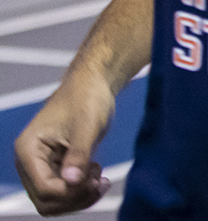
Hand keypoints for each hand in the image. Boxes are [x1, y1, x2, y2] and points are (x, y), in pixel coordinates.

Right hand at [15, 70, 115, 214]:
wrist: (93, 84)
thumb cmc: (87, 98)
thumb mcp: (87, 126)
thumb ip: (78, 154)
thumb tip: (71, 181)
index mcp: (28, 149)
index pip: (44, 188)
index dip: (70, 192)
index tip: (95, 181)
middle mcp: (30, 161)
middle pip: (46, 200)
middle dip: (75, 198)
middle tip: (102, 183)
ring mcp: (41, 165)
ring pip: (55, 199)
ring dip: (79, 196)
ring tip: (101, 179)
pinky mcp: (55, 166)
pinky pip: (64, 190)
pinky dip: (81, 189)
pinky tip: (97, 173)